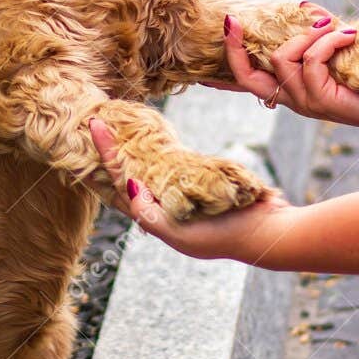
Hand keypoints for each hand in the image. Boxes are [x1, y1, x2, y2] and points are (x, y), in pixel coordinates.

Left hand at [89, 117, 297, 265]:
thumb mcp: (179, 234)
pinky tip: (148, 135)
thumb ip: (149, 214)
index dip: (105, 154)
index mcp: (153, 217)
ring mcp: (179, 191)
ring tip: (115, 125)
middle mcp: (162, 204)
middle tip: (94, 122)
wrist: (264, 230)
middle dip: (109, 151)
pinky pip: (171, 161)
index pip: (120, 181)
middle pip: (127, 173)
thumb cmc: (222, 236)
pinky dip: (157, 148)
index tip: (95, 125)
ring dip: (130, 146)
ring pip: (147, 164)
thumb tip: (130, 185)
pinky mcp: (199, 180)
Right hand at [216, 16, 358, 127]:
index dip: (224, 69)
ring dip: (308, 34)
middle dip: (235, 47)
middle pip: (247, 77)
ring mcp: (307, 104)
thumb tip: (306, 10)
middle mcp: (295, 100)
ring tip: (335, 26)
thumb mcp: (343, 53)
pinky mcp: (324, 102)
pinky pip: (311, 61)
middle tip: (233, 21)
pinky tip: (348, 35)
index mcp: (294, 90)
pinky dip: (327, 41)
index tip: (208, 50)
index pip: (249, 82)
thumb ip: (320, 38)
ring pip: (282, 59)